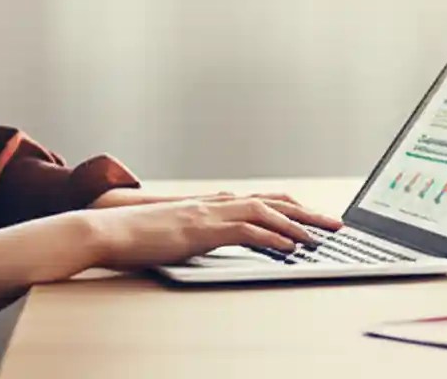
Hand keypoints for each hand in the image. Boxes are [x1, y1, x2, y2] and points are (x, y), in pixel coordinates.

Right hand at [90, 188, 342, 232]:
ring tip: (320, 238)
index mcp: (211, 203)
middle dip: (307, 213)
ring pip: (264, 212)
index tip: (316, 217)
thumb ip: (201, 231)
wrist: (111, 229)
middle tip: (335, 225)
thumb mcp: (178, 231)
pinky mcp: (201, 229)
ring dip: (296, 225)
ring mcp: (208, 214)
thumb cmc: (139, 234)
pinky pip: (244, 231)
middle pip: (272, 201)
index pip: (262, 199)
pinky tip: (287, 246)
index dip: (292, 207)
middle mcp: (215, 202)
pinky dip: (270, 237)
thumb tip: (219, 238)